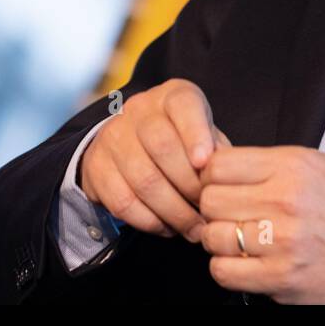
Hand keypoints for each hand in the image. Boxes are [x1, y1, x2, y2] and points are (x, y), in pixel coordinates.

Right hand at [78, 78, 230, 240]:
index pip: (183, 106)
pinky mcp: (96, 166)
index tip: (205, 162)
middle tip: (208, 211)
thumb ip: (216, 149)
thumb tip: (228, 176)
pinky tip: (168, 228)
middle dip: (190, 185)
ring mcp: (113, 137)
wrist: (128, 141)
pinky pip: (123, 201)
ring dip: (173, 212)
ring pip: (143, 180)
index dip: (195, 134)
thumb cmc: (180, 138)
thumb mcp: (203, 132)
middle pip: (162, 147)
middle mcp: (139, 110)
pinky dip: (149, 222)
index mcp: (172, 96)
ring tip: (194, 228)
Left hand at [195, 146, 324, 303]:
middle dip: (213, 208)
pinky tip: (244, 261)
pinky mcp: (280, 278)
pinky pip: (224, 272)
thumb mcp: (319, 166)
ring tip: (238, 239)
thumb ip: (271, 165)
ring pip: (213, 237)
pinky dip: (226, 268)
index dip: (212, 175)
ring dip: (220, 240)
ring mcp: (282, 241)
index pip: (218, 164)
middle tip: (229, 214)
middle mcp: (285, 199)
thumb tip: (220, 170)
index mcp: (293, 165)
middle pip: (209, 200)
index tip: (221, 185)